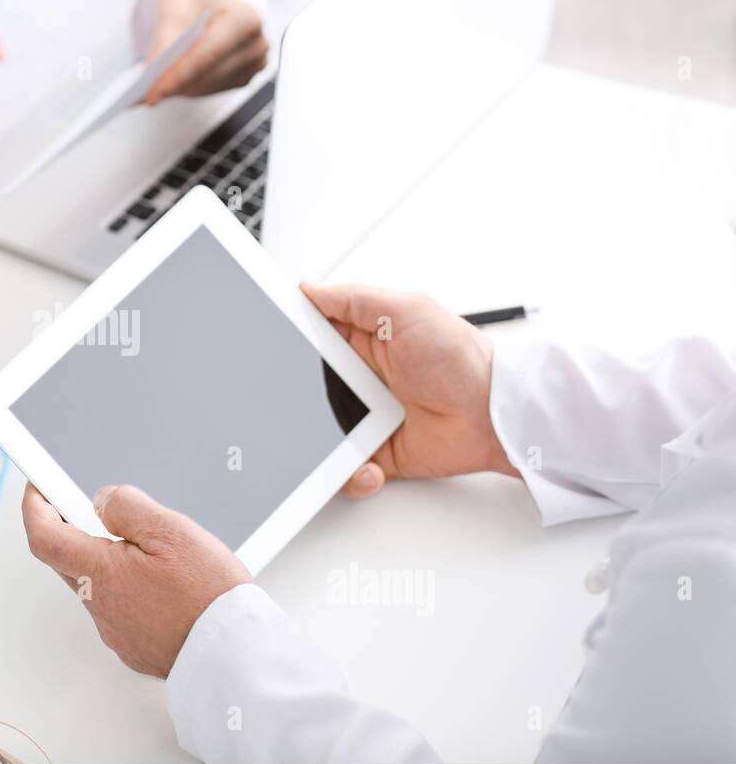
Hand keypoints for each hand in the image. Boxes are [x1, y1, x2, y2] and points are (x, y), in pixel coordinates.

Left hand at [22, 483, 250, 677]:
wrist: (234, 654)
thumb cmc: (208, 597)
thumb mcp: (171, 531)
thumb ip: (128, 508)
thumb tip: (102, 500)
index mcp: (100, 573)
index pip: (44, 537)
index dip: (35, 508)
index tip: (38, 489)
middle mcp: (101, 606)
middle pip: (68, 561)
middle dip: (71, 530)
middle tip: (91, 507)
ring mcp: (117, 631)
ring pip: (97, 586)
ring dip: (109, 562)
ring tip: (148, 546)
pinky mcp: (135, 647)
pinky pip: (120, 609)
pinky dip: (130, 589)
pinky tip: (161, 581)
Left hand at [141, 0, 268, 105]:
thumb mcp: (175, 1)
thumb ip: (165, 35)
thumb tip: (154, 71)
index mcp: (245, 18)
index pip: (207, 55)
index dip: (177, 77)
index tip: (151, 93)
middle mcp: (256, 43)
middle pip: (207, 75)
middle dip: (174, 85)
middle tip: (144, 95)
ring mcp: (254, 63)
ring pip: (208, 88)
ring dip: (180, 88)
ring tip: (155, 86)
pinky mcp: (245, 77)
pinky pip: (212, 91)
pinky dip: (190, 88)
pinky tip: (175, 81)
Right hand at [301, 282, 519, 498]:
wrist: (492, 415)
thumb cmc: (460, 359)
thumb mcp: (406, 310)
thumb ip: (353, 299)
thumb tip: (307, 289)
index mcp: (361, 340)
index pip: (311, 337)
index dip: (289, 340)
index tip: (273, 343)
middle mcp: (358, 379)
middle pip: (305, 388)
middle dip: (294, 398)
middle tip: (302, 402)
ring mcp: (364, 417)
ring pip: (318, 432)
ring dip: (319, 443)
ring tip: (338, 441)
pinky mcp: (376, 453)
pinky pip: (346, 468)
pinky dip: (352, 473)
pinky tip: (368, 465)